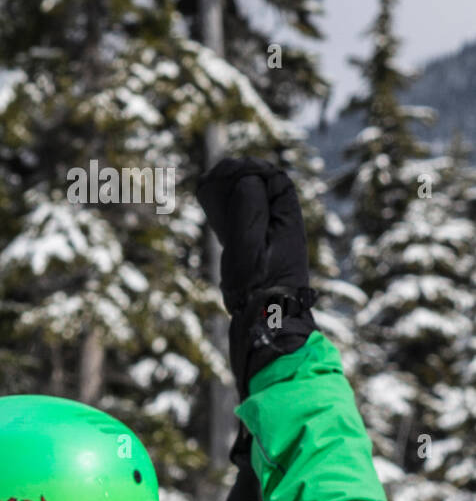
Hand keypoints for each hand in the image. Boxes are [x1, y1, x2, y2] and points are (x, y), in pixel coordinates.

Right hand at [196, 157, 317, 396]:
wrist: (267, 331)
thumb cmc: (260, 293)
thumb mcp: (250, 249)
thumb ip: (248, 211)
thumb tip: (246, 178)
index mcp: (288, 223)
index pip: (277, 181)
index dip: (253, 169)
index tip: (227, 171)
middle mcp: (282, 229)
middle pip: (264, 190)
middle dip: (240, 179)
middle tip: (214, 179)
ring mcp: (271, 242)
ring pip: (253, 205)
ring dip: (233, 196)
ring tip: (211, 194)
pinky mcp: (258, 254)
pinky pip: (246, 223)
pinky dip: (231, 214)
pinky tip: (216, 220)